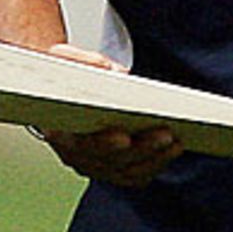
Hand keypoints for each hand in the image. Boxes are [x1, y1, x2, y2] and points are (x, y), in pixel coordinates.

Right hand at [34, 43, 183, 188]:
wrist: (56, 89)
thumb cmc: (62, 73)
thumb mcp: (61, 58)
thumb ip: (82, 61)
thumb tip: (107, 68)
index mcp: (58, 132)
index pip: (82, 146)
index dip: (104, 144)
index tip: (124, 138)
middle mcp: (76, 156)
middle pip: (111, 161)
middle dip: (142, 148)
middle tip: (166, 134)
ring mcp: (94, 165)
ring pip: (127, 171)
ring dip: (154, 158)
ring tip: (176, 140)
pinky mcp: (110, 167)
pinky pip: (134, 173)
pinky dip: (154, 163)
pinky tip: (172, 148)